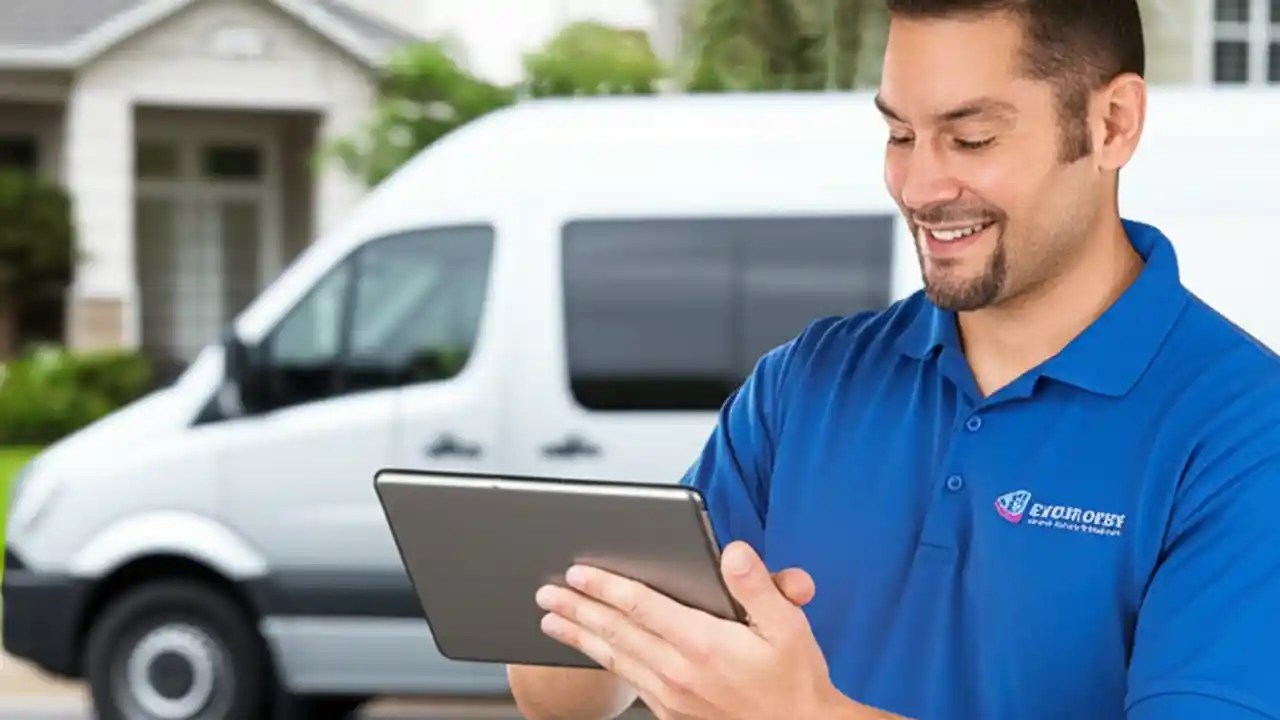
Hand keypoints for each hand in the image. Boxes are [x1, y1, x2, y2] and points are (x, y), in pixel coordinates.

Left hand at [534, 541, 852, 719]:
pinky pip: (628, 680)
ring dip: (579, 637)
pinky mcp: (672, 712)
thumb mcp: (788, 625)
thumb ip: (756, 586)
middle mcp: (679, 671)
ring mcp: (672, 696)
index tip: (578, 571)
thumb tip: (733, 552)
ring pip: (614, 658)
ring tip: (551, 620)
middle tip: (545, 592)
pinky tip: (593, 652)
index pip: (641, 605)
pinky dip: (603, 662)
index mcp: (704, 643)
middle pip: (615, 632)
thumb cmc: (794, 678)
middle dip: (577, 609)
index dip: (606, 586)